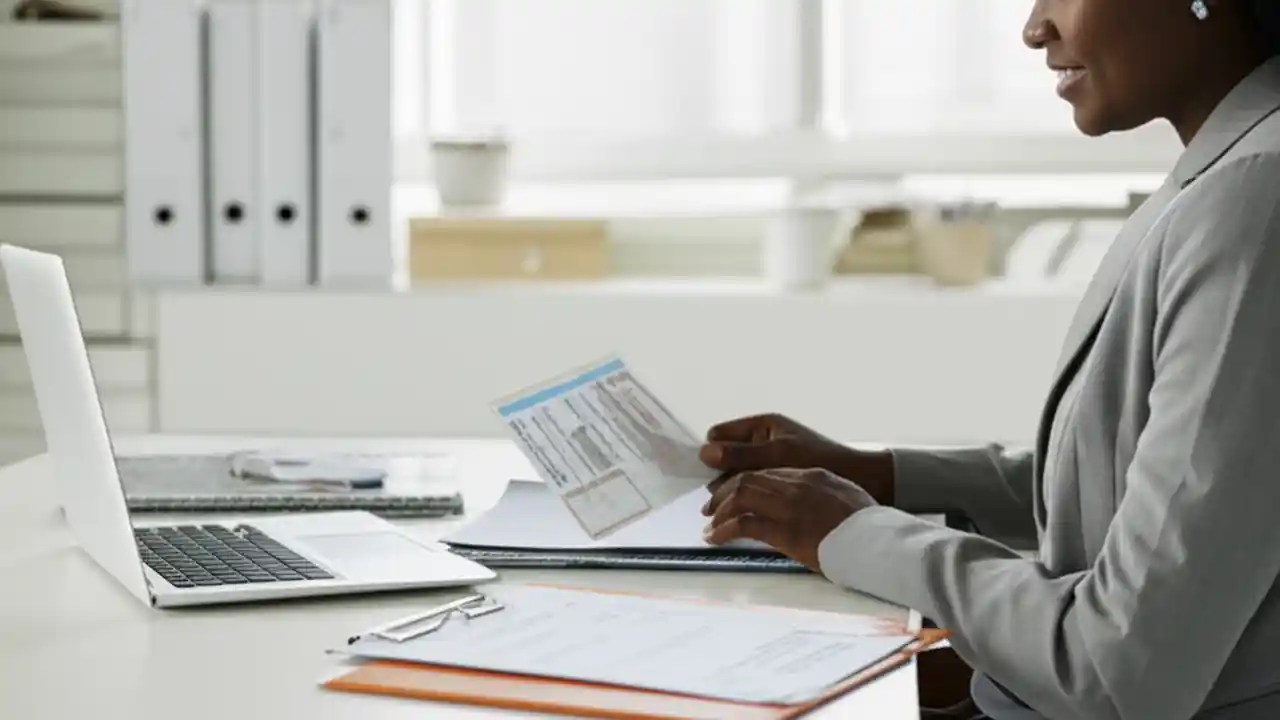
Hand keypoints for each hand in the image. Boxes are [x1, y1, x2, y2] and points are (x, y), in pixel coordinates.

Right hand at [699, 414, 894, 504]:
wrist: (860, 477)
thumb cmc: (819, 459)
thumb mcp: (777, 455)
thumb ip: (741, 454)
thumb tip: (704, 451)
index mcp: (762, 425)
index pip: (720, 435)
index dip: (711, 453)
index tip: (708, 476)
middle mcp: (763, 439)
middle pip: (726, 457)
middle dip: (718, 478)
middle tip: (710, 505)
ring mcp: (770, 459)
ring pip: (738, 473)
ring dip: (731, 491)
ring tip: (723, 513)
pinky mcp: (779, 477)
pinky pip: (753, 484)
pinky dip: (747, 497)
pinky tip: (743, 514)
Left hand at [701, 468, 878, 570]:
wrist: (880, 542)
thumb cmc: (871, 529)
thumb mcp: (849, 500)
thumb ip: (827, 497)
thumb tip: (817, 507)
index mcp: (814, 476)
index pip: (770, 472)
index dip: (746, 482)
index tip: (734, 493)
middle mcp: (798, 485)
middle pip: (749, 478)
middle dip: (725, 492)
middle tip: (711, 507)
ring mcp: (790, 506)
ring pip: (740, 496)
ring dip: (720, 510)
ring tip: (709, 524)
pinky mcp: (785, 530)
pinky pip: (743, 524)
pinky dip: (724, 530)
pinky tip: (716, 538)